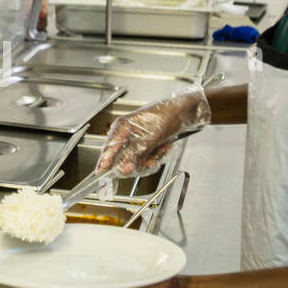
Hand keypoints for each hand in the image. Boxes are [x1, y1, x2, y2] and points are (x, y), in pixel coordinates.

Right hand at [96, 84, 210, 176]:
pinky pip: (147, 159)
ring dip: (151, 159)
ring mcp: (136, 140)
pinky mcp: (146, 145)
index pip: (108, 150)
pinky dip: (157, 156)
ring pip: (137, 161)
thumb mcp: (151, 138)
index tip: (102, 177)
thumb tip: (124, 169)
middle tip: (150, 161)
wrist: (186, 110)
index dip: (105, 164)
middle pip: (123, 159)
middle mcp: (126, 134)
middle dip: (138, 163)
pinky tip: (164, 147)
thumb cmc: (167, 115)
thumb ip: (136, 155)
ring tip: (161, 149)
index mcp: (121, 127)